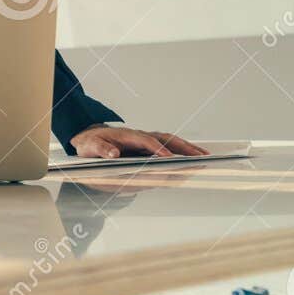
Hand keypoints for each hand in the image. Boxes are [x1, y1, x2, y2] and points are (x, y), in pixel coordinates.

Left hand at [70, 124, 206, 158]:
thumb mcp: (90, 146)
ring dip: (187, 148)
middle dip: (183, 147)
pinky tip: (193, 159)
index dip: (157, 149)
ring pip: (170, 141)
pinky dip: (181, 151)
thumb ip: (100, 149)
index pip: (146, 141)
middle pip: (165, 139)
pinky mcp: (148, 146)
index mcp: (127, 135)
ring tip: (204, 157)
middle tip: (200, 156)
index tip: (169, 158)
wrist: (89, 137)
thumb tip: (113, 153)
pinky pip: (168, 146)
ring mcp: (146, 140)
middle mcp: (140, 136)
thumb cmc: (91, 143)